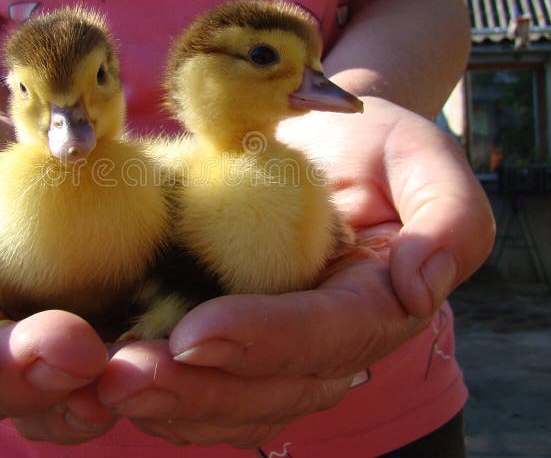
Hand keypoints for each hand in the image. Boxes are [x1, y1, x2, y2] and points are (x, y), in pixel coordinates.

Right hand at [0, 101, 116, 442]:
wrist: (16, 146)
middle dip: (20, 375)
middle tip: (66, 346)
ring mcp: (33, 346)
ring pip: (49, 396)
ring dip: (82, 391)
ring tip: (121, 367)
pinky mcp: (97, 331)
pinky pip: (111, 369)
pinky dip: (133, 371)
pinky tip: (163, 358)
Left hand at [95, 97, 495, 446]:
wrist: (323, 145)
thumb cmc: (372, 144)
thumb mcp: (422, 156)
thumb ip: (449, 216)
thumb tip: (420, 284)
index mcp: (376, 306)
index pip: (327, 336)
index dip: (265, 340)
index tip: (195, 331)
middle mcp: (329, 347)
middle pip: (270, 390)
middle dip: (196, 389)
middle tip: (123, 374)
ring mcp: (281, 355)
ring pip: (228, 406)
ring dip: (164, 401)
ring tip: (102, 381)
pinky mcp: (236, 349)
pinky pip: (199, 390)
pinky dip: (154, 392)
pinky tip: (101, 376)